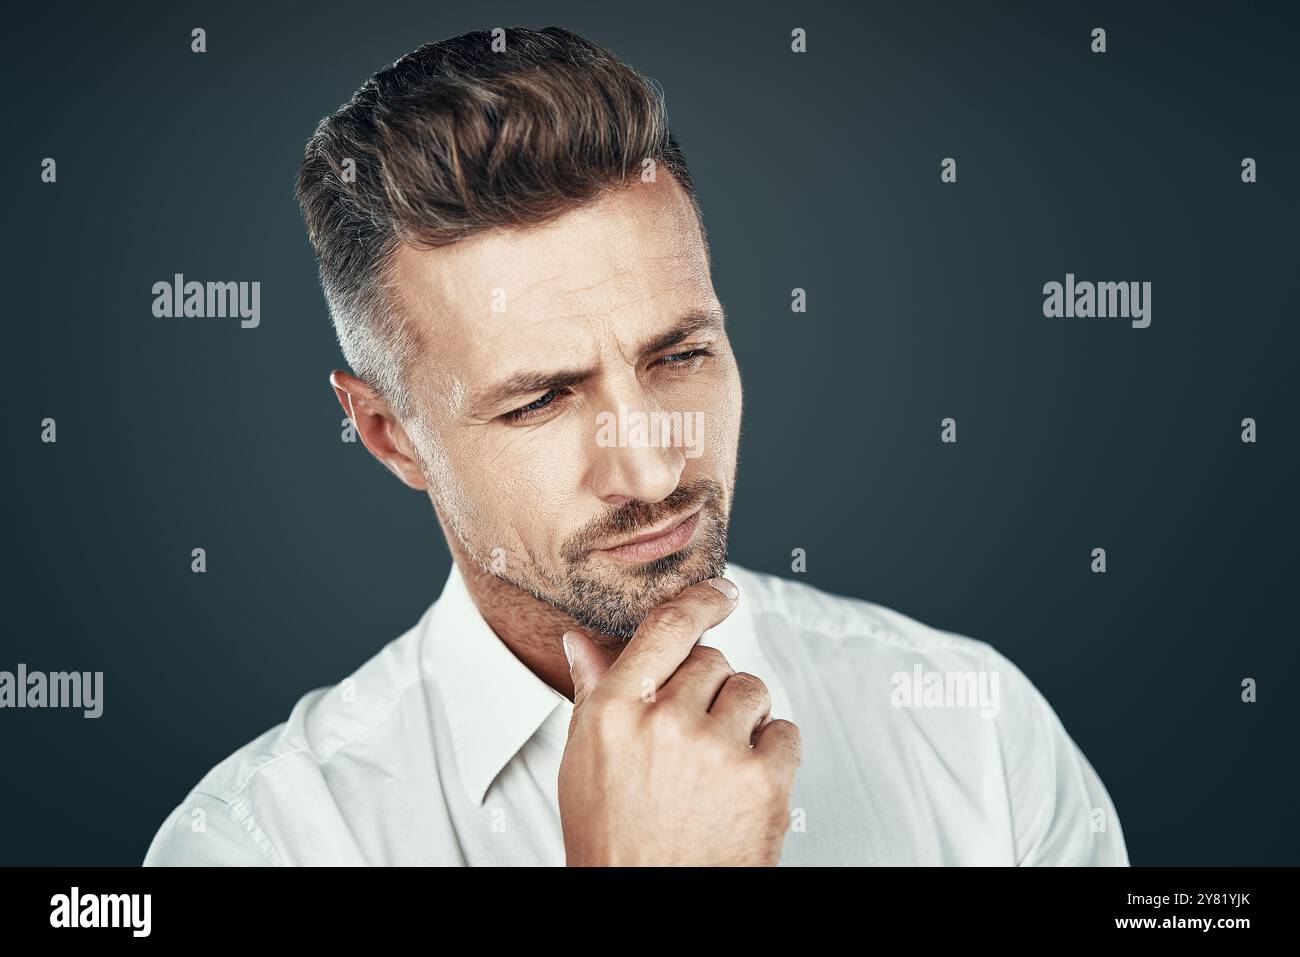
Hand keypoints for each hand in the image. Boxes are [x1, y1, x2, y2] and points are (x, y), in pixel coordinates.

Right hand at [558, 577, 802, 865]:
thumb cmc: (613, 839)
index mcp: (615, 710)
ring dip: (743, 718)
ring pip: (752, 692)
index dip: (701, 600)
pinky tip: (742, 785)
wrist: (647, 908)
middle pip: (713, 661)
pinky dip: (772, 753)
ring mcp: (718, 750)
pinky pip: (785, 732)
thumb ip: (593, 692)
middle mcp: (666, 723)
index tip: (720, 592)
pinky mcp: (763, 781)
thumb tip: (580, 641)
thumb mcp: (584, 762)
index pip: (667, 626)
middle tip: (694, 736)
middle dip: (710, 689)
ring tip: (716, 764)